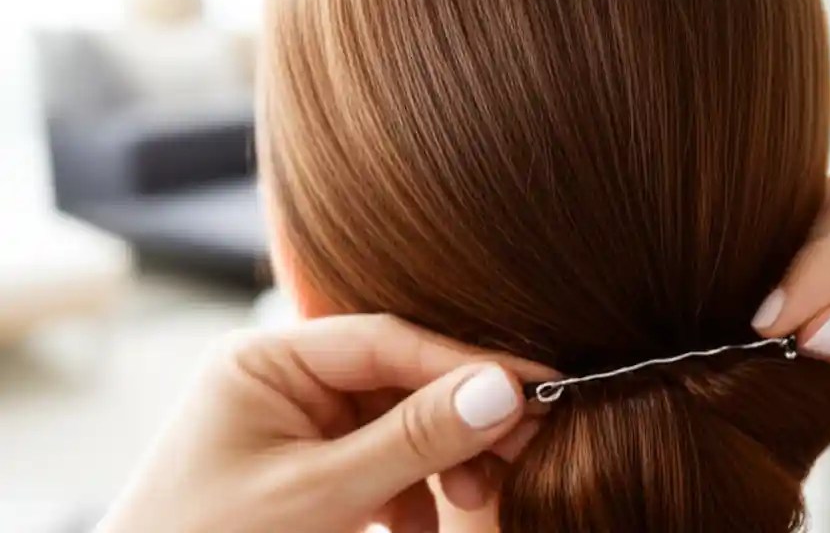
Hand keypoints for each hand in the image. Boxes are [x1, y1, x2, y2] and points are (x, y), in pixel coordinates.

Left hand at [99, 314, 554, 532]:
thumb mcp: (320, 496)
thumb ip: (414, 439)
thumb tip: (505, 388)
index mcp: (265, 360)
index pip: (387, 340)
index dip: (469, 362)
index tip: (537, 384)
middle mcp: (284, 381)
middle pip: (402, 379)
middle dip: (462, 418)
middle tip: (526, 447)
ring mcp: (299, 427)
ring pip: (402, 424)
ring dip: (445, 461)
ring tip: (473, 499)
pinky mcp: (314, 471)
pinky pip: (385, 463)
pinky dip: (416, 494)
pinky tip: (426, 524)